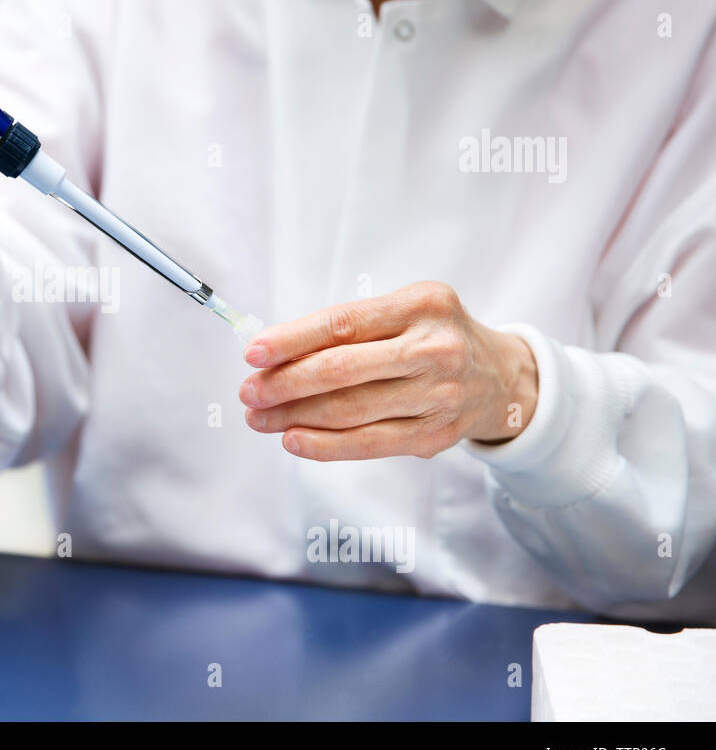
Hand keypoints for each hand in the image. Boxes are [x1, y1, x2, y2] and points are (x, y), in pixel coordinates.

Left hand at [239, 281, 537, 460]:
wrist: (501, 376)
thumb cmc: (432, 337)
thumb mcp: (403, 311)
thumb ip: (350, 328)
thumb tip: (275, 354)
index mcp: (422, 304)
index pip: (343, 323)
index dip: (292, 340)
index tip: (253, 353)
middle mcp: (435, 348)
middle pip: (343, 370)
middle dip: (285, 384)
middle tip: (248, 392)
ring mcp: (439, 394)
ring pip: (351, 410)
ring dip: (294, 417)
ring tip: (259, 417)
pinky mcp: (436, 434)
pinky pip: (370, 443)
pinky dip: (325, 445)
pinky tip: (292, 440)